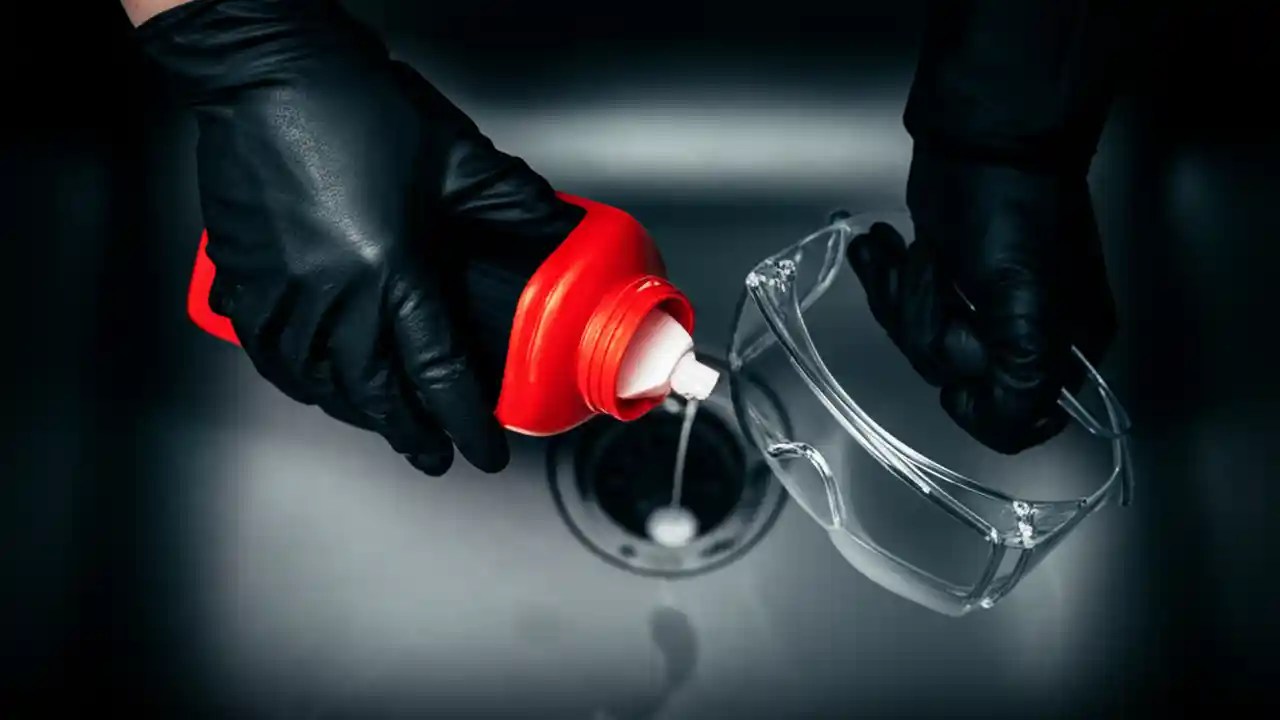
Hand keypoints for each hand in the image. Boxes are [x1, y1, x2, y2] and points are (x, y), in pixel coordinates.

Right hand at [138, 0, 579, 474]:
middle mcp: (330, 293)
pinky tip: (309, 380)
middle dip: (407, 434)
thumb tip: (556, 228)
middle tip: (430, 454)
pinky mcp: (242, 273)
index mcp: (390, 270)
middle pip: (372, 393)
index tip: (480, 452)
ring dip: (352, 411)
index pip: (437, 372)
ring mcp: (278, 288)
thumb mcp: (453, 155)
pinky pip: (263, 349)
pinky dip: (293, 376)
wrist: (268, 71)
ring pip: (314, 381)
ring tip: (377, 422)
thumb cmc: (353, 104)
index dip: (464, 422)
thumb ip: (511, 202)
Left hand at [847, 150, 1116, 453]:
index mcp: (1057, 351)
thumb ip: (1024, 378)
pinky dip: (884, 276)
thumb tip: (1015, 429)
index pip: (1010, 417)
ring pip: (915, 336)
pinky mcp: (944, 283)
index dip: (972, 390)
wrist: (982, 139)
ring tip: (905, 247)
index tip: (957, 339)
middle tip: (937, 266)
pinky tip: (875, 248)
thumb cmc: (1011, 213)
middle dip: (926, 317)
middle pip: (949, 371)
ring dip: (899, 291)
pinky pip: (901, 304)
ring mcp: (981, 309)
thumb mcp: (1026, 306)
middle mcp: (1024, 339)